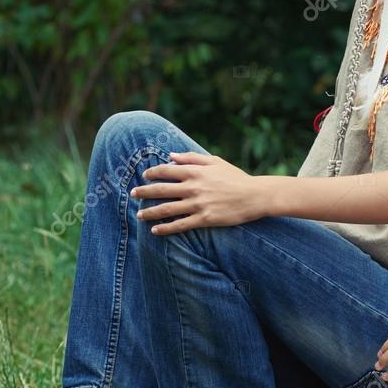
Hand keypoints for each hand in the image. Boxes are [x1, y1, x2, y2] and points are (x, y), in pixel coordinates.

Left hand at [131, 152, 263, 233]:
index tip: (144, 176)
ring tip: (139, 215)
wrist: (254, 196)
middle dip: (144, 192)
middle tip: (132, 194)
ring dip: (150, 212)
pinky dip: (166, 228)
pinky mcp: (204, 219)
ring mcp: (197, 204)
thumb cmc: (235, 177)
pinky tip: (155, 231)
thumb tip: (171, 156)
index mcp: (195, 172)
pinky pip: (180, 225)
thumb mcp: (215, 162)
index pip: (167, 171)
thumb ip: (192, 158)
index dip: (152, 173)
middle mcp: (193, 187)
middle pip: (161, 190)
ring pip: (167, 209)